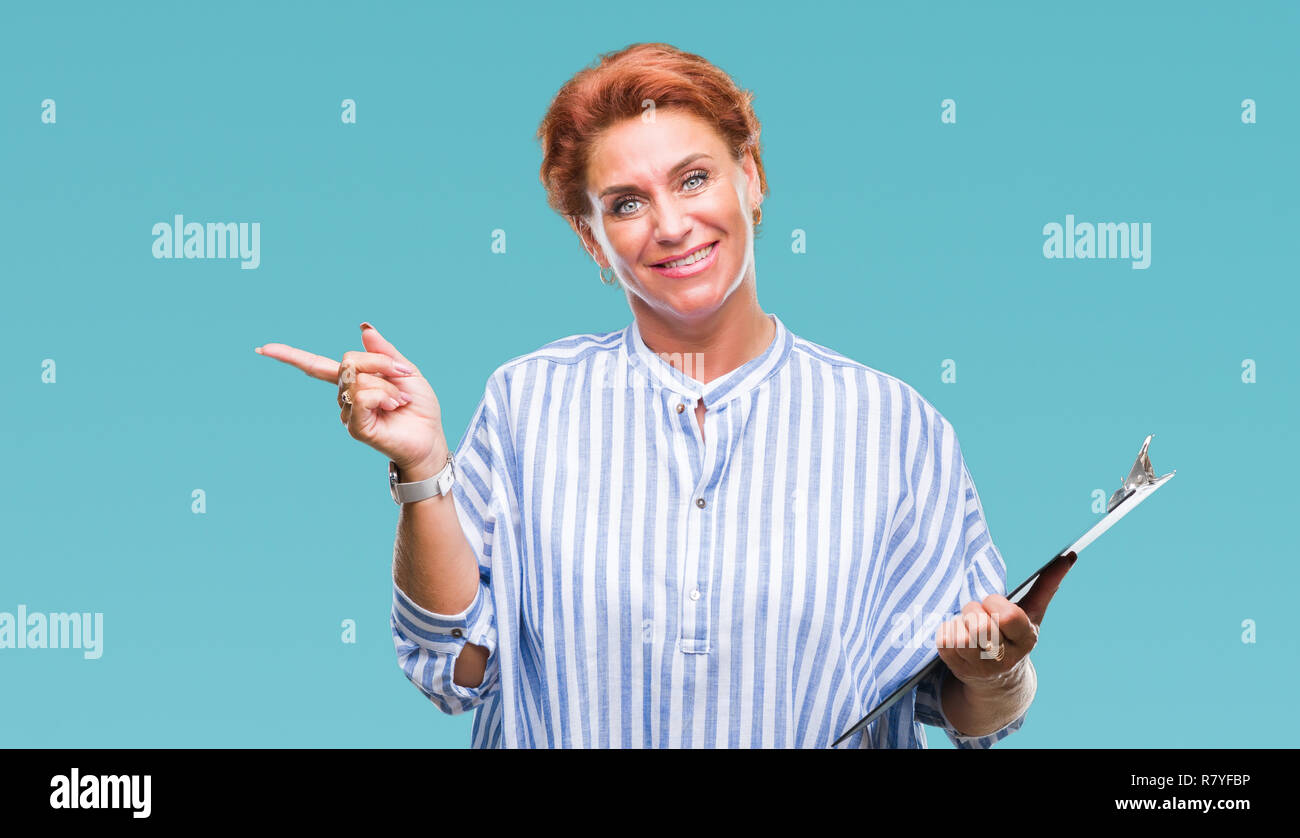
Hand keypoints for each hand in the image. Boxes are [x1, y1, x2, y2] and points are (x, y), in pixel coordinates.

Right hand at [255, 322, 448, 472]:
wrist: (430, 437)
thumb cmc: (419, 407)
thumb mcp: (405, 371)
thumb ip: (383, 352)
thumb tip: (363, 328)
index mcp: (354, 380)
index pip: (315, 366)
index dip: (290, 356)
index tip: (263, 349)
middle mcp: (345, 396)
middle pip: (348, 361)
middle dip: (381, 363)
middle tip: (402, 378)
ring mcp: (348, 412)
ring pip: (358, 379)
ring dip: (387, 385)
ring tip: (400, 401)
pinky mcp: (355, 427)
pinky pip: (361, 397)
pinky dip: (383, 396)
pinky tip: (395, 407)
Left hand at [935, 551, 1076, 692]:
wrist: (998, 678)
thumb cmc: (1014, 634)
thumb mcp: (1032, 612)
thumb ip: (1046, 584)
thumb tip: (1069, 555)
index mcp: (1026, 640)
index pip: (1008, 617)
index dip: (994, 603)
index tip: (992, 602)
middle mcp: (1005, 657)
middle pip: (980, 626)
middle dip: (973, 610)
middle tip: (977, 612)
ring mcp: (980, 667)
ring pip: (961, 637)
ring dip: (960, 622)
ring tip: (967, 624)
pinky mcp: (957, 667)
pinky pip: (943, 640)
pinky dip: (946, 631)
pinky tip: (957, 634)